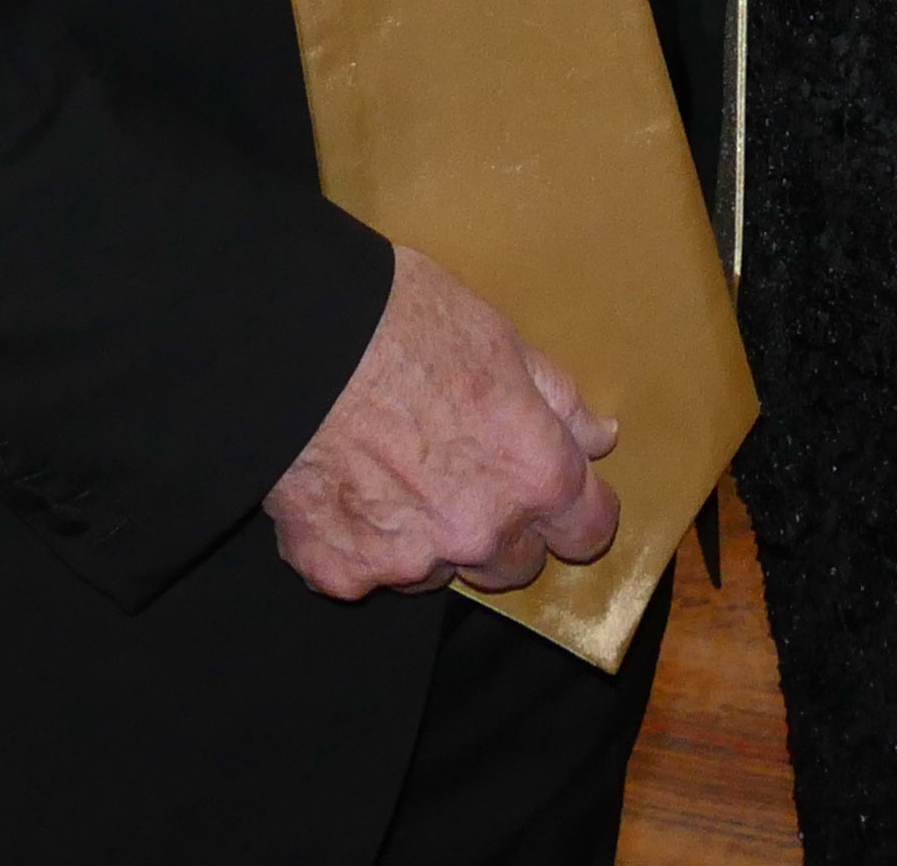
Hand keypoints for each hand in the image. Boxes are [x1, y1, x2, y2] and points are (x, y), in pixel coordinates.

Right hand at [263, 244, 619, 599]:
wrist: (298, 342)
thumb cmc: (404, 323)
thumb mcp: (504, 343)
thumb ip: (558, 403)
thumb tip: (598, 438)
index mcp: (532, 473)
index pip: (588, 531)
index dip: (578, 514)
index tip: (562, 502)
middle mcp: (478, 531)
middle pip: (513, 565)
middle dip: (501, 531)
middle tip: (463, 477)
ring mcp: (406, 560)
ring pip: (436, 572)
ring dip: (427, 539)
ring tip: (392, 473)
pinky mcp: (339, 571)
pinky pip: (362, 571)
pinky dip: (357, 541)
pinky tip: (342, 487)